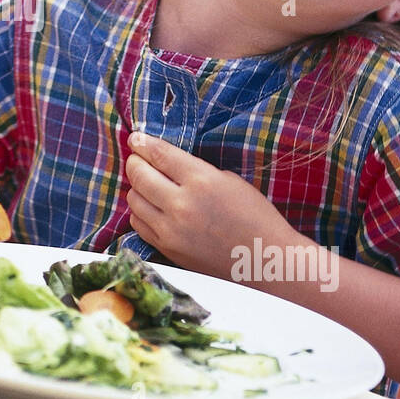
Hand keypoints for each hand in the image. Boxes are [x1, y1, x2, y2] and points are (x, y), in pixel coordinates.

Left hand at [124, 131, 303, 277]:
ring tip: (146, 183)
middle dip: (135, 162)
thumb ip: (195, 170)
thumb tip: (164, 163)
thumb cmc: (254, 216)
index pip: (159, 154)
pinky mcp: (167, 249)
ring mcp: (171, 230)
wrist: (264, 259)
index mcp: (201, 181)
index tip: (135, 138)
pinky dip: (140, 211)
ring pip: (134, 200)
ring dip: (136, 187)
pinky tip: (150, 206)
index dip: (142, 143)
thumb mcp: (229, 180)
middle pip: (139, 175)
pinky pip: (138, 224)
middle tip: (137, 159)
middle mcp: (181, 205)